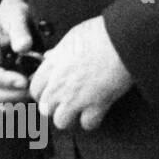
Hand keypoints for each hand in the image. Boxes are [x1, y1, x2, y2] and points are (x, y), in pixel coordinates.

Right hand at [0, 0, 35, 102]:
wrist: (14, 17)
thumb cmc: (15, 15)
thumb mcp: (17, 15)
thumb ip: (20, 30)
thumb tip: (23, 47)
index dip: (5, 81)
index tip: (26, 81)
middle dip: (12, 96)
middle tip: (35, 90)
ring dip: (17, 102)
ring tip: (37, 90)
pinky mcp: (2, 84)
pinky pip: (7, 102)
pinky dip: (21, 103)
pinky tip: (36, 92)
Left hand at [30, 16, 133, 130]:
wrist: (122, 39)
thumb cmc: (100, 33)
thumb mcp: (72, 36)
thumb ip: (58, 51)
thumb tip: (50, 56)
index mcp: (53, 65)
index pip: (35, 89)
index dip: (42, 94)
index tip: (49, 94)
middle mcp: (60, 83)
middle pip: (45, 108)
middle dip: (54, 108)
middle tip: (65, 104)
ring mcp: (76, 96)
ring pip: (61, 121)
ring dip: (70, 118)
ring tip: (79, 112)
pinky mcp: (97, 105)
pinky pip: (87, 124)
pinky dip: (92, 121)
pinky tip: (96, 113)